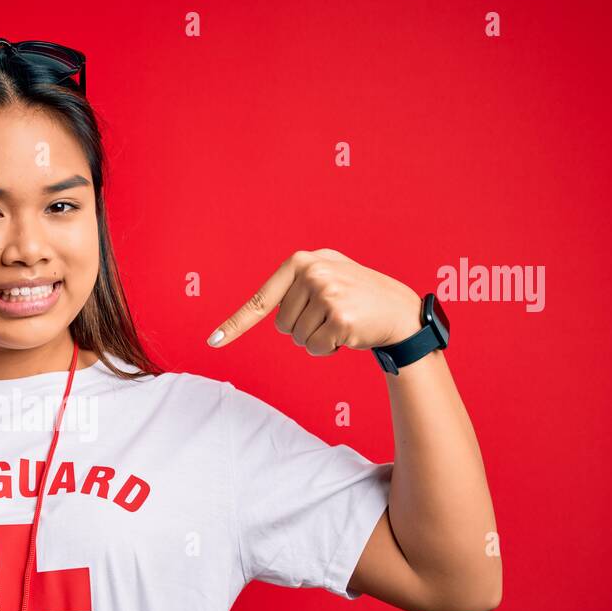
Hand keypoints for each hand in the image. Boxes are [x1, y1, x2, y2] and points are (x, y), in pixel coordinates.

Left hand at [206, 248, 422, 354]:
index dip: (236, 324)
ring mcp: (326, 293)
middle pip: (282, 325)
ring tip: (341, 321)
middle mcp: (312, 273)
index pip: (262, 299)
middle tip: (332, 315)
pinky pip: (314, 348)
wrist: (398, 310)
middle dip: (304, 328)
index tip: (213, 342)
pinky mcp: (338, 316)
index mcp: (302, 262)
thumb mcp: (325, 275)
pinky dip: (328, 349)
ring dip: (317, 338)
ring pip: (297, 338)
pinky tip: (348, 333)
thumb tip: (259, 305)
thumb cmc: (356, 296)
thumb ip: (295, 283)